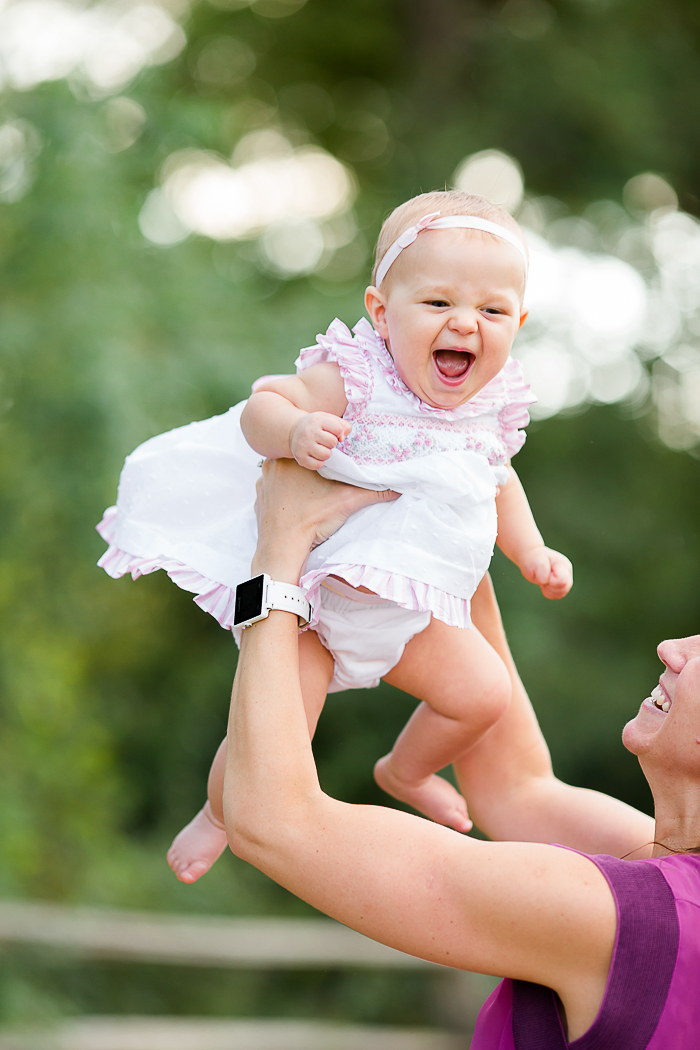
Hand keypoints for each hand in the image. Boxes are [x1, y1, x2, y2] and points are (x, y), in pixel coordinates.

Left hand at [252, 459, 397, 581]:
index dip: (323, 457)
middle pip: (297, 461)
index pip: (311, 449)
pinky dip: (283, 495)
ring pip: (283, 474)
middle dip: (310, 470)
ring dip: (295, 482)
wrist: (282, 548)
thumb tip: (397, 487)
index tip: (331, 468)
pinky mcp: (258, 498)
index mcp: (293, 458)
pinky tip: (294, 505)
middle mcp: (272, 465)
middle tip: (322, 484)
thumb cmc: (312, 521)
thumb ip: (373, 491)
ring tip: (309, 496)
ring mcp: (263, 482)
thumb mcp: (347, 502)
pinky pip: (272, 490)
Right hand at [289, 412, 350, 469]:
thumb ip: (343, 425)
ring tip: (320, 448)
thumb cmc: (316, 425)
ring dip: (326, 453)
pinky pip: (318, 465)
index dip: (338, 432)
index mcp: (317, 420)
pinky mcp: (300, 457)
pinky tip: (315, 455)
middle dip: (332, 443)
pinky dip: (319, 462)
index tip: (331, 432)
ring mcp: (303, 445)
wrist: (293, 430)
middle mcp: (309, 432)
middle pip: (332, 443)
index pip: (339, 429)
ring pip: (326, 455)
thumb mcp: (329, 419)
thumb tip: (342, 438)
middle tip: (324, 441)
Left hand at [519, 546, 572, 599]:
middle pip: (563, 589)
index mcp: (563, 564)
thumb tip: (546, 582)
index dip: (550, 581)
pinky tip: (545, 584)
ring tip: (544, 579)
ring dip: (549, 590)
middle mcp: (568, 572)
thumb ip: (542, 572)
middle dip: (549, 586)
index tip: (544, 573)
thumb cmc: (534, 559)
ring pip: (561, 594)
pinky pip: (557, 596)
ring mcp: (567, 579)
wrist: (532, 557)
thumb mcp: (534, 562)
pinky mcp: (563, 586)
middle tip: (542, 577)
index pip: (562, 581)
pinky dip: (549, 593)